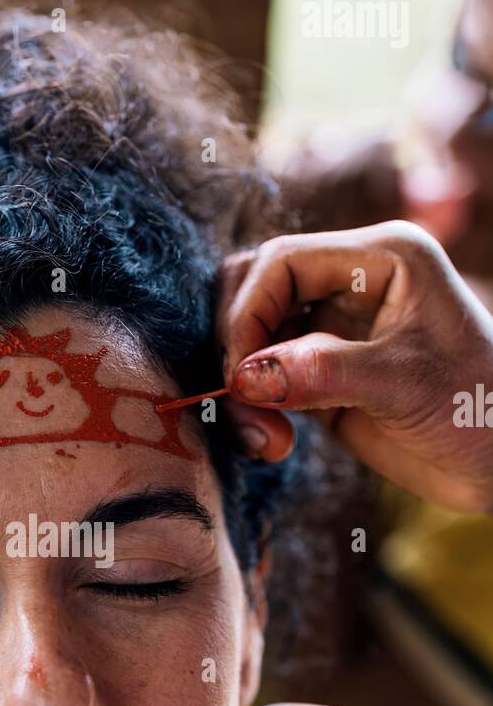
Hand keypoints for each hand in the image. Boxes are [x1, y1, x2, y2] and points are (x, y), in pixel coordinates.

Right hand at [217, 221, 492, 512]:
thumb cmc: (480, 408)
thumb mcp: (405, 385)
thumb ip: (323, 372)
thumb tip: (244, 377)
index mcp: (380, 259)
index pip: (282, 263)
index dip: (248, 315)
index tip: (241, 378)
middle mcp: (350, 285)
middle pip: (253, 292)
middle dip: (237, 351)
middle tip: (244, 410)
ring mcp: (332, 332)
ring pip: (250, 340)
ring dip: (241, 390)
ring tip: (265, 443)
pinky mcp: (320, 378)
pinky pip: (262, 381)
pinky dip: (252, 411)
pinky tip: (271, 446)